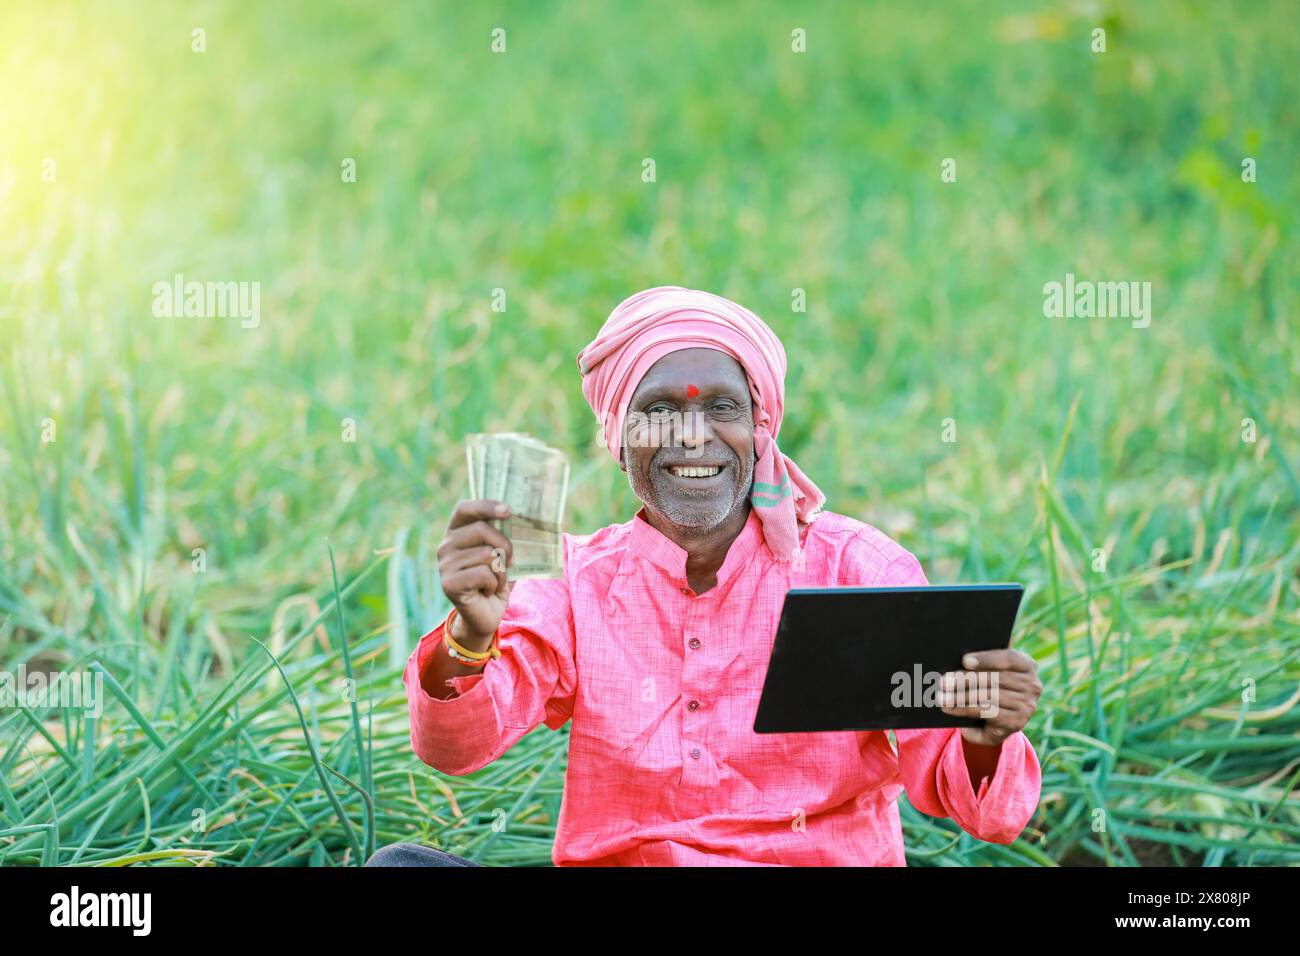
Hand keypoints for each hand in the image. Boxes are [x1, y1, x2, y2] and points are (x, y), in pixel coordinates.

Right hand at [437, 500, 514, 646]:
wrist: (485, 616)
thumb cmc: (494, 581)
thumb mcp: (500, 555)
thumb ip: (501, 537)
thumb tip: (521, 519)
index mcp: (455, 534)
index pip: (464, 509)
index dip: (485, 506)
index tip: (508, 510)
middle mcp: (445, 546)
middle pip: (481, 529)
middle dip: (504, 545)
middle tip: (510, 561)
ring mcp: (444, 565)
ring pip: (486, 554)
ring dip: (500, 571)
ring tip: (494, 581)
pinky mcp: (449, 584)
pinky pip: (483, 574)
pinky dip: (494, 584)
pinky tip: (487, 591)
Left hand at [939, 649, 1041, 747]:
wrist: (990, 723)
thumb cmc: (986, 688)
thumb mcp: (987, 673)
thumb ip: (983, 661)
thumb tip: (963, 656)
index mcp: (1027, 665)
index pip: (1009, 657)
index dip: (986, 658)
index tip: (964, 660)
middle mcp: (1033, 685)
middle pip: (995, 679)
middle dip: (966, 680)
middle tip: (944, 681)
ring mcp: (1027, 705)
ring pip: (989, 696)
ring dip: (961, 696)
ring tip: (942, 696)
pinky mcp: (1017, 722)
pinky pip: (987, 713)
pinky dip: (964, 709)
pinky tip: (949, 708)